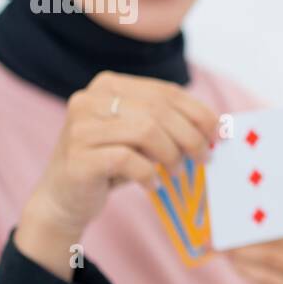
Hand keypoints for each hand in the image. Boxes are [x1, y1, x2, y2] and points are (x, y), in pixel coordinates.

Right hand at [16, 71, 217, 277]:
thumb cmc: (111, 164)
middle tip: (203, 158)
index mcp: (108, 85)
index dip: (199, 113)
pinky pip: (128, 160)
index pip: (166, 92)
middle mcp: (90, 99)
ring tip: (175, 172)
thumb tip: (217, 127)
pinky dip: (148, 174)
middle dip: (190, 136)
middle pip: (159, 111)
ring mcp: (79, 127)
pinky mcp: (78, 157)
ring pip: (146, 131)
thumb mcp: (141, 137)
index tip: (219, 134)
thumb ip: (169, 124)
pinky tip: (152, 184)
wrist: (64, 198)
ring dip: (171, 155)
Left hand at [227, 218, 282, 283]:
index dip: (270, 213)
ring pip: (271, 256)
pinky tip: (234, 264)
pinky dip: (247, 269)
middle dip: (251, 234)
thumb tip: (234, 218)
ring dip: (244, 252)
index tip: (246, 211)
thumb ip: (272, 227)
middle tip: (228, 230)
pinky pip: (266, 278)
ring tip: (228, 248)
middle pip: (280, 236)